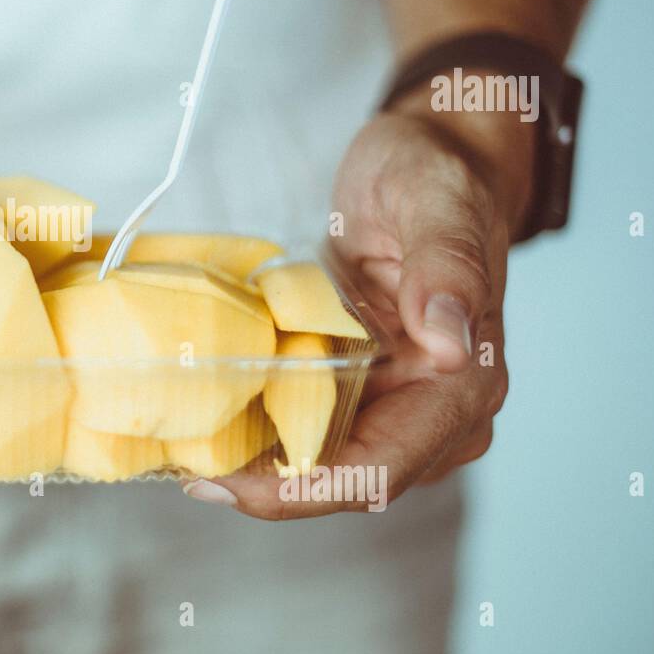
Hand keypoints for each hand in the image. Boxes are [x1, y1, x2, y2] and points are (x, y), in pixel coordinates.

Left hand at [186, 106, 526, 517]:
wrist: (434, 162)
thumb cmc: (435, 176)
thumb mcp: (434, 200)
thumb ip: (445, 267)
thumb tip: (450, 345)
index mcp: (464, 380)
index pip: (383, 468)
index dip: (304, 492)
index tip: (230, 486)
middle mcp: (438, 408)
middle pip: (348, 481)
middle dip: (270, 488)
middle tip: (190, 470)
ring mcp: (403, 402)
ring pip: (327, 463)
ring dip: (263, 467)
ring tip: (190, 452)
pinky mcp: (370, 387)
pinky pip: (317, 428)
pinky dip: (269, 432)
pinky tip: (216, 422)